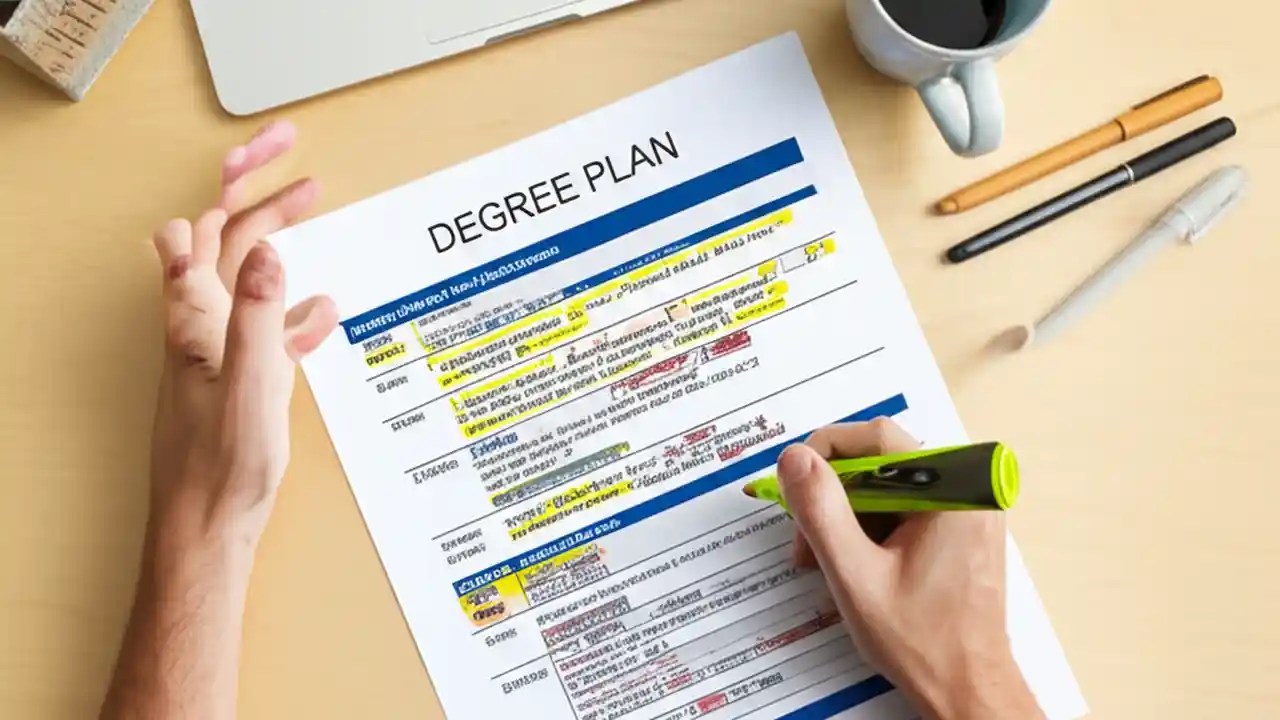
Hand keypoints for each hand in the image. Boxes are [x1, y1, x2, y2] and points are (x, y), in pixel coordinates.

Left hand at [149, 120, 337, 547]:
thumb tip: (269, 249)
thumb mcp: (248, 383)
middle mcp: (203, 325)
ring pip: (250, 278)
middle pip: (230, 242)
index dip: (239, 181)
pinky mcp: (243, 380)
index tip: (279, 150)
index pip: (209, 226)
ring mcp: (222, 351)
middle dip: (264, 199)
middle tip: (310, 177)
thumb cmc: (221, 465)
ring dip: (279, 242)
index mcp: (198, 317)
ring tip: (311, 215)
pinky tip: (321, 311)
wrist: (207, 526)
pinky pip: (269, 327)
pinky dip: (294, 308)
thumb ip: (257, 316)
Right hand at [777, 419, 1041, 719]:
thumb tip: (794, 459)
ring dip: (849, 516)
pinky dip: (873, 527)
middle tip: (806, 540)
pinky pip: (907, 506)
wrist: (969, 688)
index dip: (825, 452)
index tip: (795, 484)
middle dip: (833, 496)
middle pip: (881, 461)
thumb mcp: (855, 574)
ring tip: (826, 562)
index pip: (876, 436)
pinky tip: (855, 563)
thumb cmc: (922, 641)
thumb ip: (821, 511)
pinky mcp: (962, 528)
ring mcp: (969, 508)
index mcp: (953, 488)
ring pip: (890, 485)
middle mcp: (969, 488)